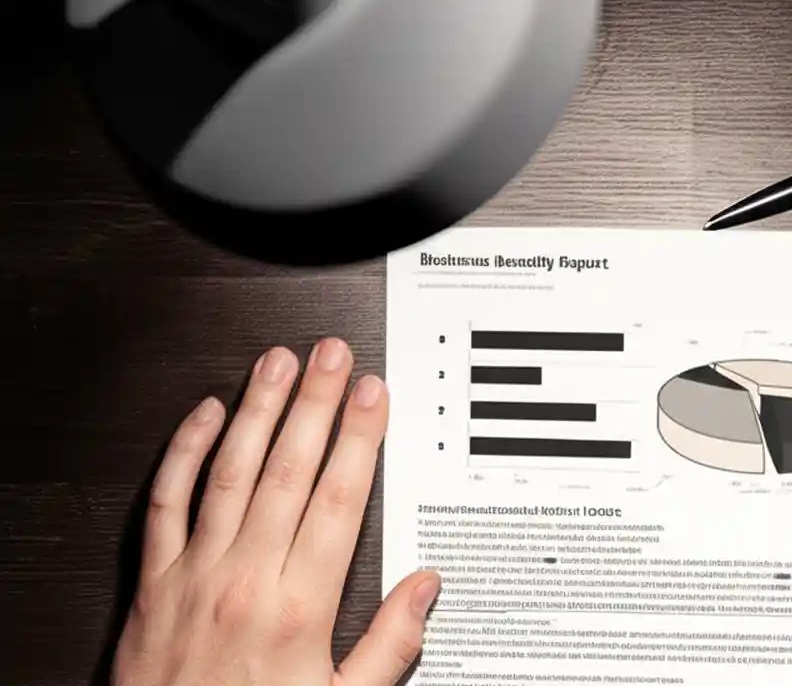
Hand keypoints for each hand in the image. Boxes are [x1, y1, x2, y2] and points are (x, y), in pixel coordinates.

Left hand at [113, 339, 439, 685]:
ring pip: (229, 473)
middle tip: (332, 356)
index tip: (373, 397)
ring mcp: (195, 574)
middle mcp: (245, 579)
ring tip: (278, 364)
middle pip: (288, 471)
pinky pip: (166, 503)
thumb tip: (426, 590)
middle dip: (316, 404)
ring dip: (257, 411)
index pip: (338, 500)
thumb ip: (389, 646)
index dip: (359, 439)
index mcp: (298, 607)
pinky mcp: (154, 583)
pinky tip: (204, 416)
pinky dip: (184, 454)